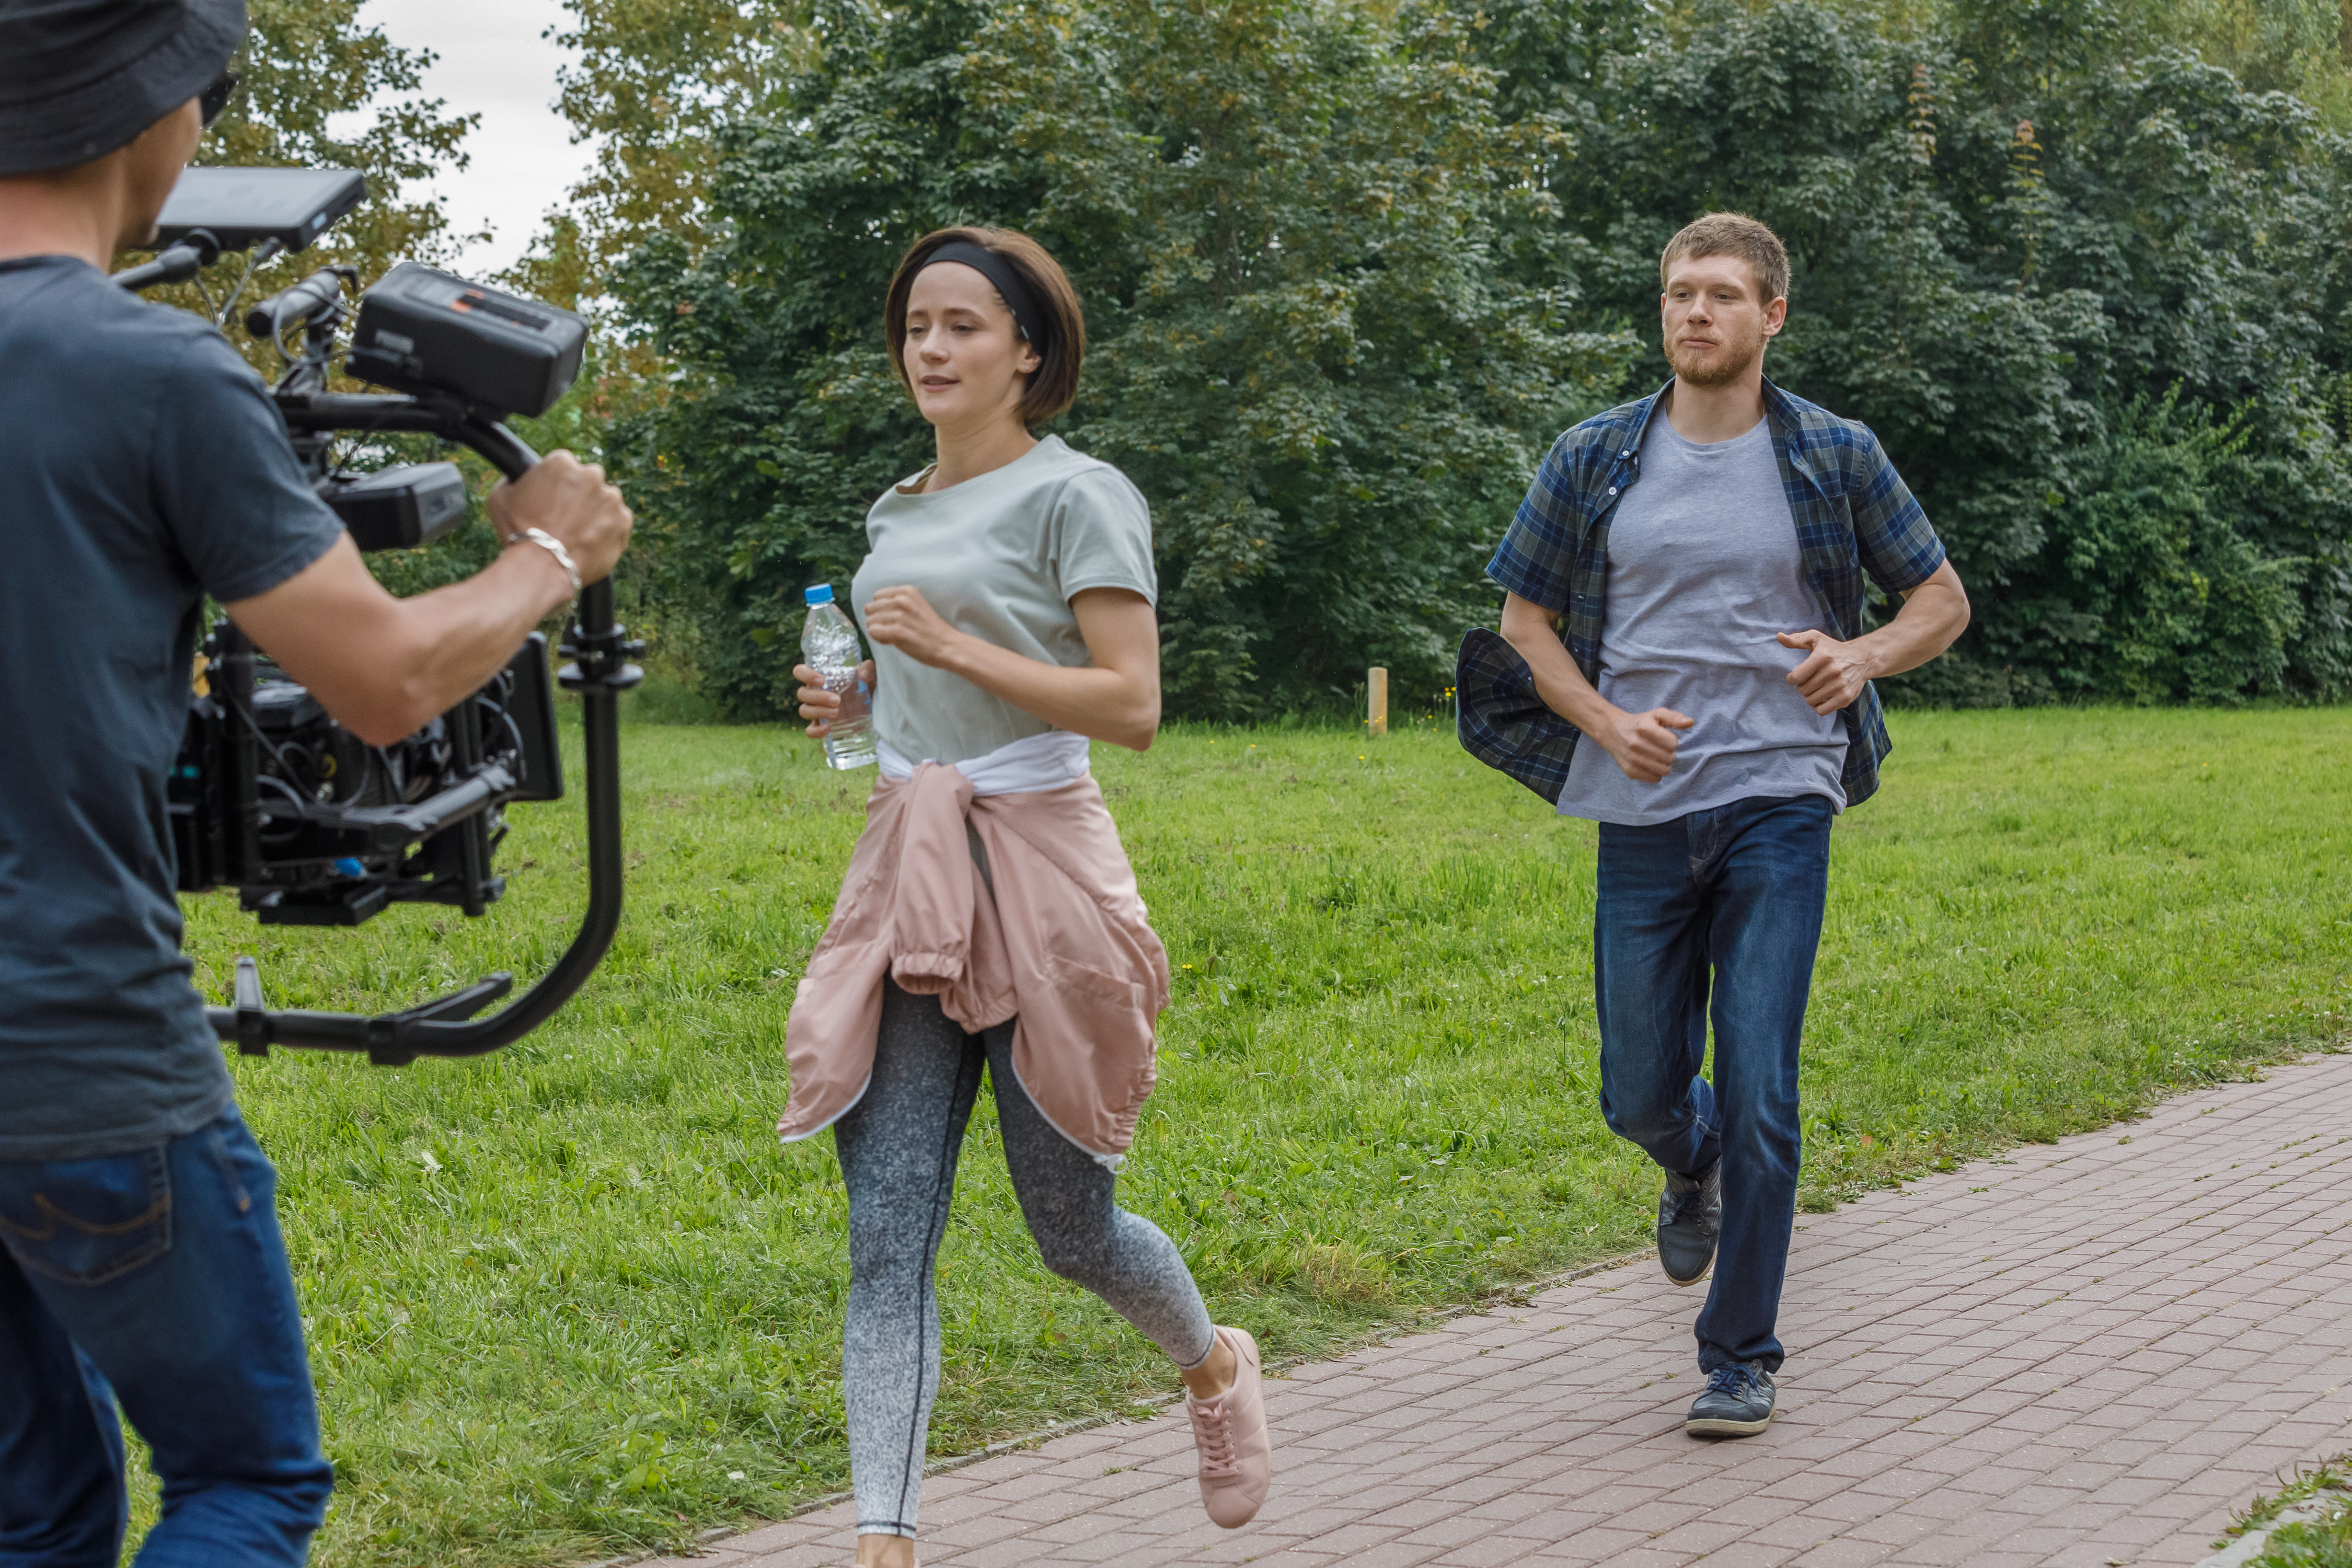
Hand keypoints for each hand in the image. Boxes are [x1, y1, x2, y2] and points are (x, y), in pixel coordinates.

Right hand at [487, 451, 632, 590]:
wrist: (543, 567)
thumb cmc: (519, 532)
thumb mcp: (500, 497)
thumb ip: (514, 479)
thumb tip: (519, 477)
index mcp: (562, 462)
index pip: (563, 467)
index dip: (555, 485)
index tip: (551, 501)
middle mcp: (591, 474)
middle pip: (587, 481)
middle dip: (578, 496)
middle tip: (564, 518)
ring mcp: (611, 498)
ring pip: (604, 502)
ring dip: (595, 513)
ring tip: (577, 534)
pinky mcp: (624, 521)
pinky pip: (618, 522)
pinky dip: (608, 531)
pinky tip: (589, 542)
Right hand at [794, 659, 872, 739]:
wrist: (876, 708)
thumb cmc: (868, 687)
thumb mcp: (872, 675)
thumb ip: (869, 669)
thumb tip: (863, 674)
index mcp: (821, 678)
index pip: (801, 672)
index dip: (805, 674)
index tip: (821, 680)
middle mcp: (815, 693)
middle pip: (802, 694)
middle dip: (818, 697)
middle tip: (837, 700)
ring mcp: (817, 710)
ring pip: (804, 710)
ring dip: (818, 712)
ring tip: (836, 712)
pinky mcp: (822, 726)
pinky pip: (810, 730)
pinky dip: (815, 731)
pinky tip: (828, 729)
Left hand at [860, 585, 963, 667]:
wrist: (946, 645)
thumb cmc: (930, 629)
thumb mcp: (915, 605)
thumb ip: (895, 603)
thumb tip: (867, 608)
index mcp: (906, 591)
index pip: (877, 596)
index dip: (882, 609)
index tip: (894, 619)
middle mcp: (902, 600)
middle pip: (871, 609)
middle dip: (879, 621)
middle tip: (894, 629)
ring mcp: (899, 615)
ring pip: (870, 621)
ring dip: (879, 631)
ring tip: (895, 636)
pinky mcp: (897, 631)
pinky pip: (873, 632)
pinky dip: (880, 639)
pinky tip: (893, 641)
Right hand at [1599, 705, 1692, 783]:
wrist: (1612, 731)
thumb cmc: (1639, 723)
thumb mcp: (1656, 715)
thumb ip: (1674, 718)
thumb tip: (1690, 722)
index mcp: (1645, 728)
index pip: (1673, 744)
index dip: (1672, 741)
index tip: (1663, 738)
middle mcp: (1637, 744)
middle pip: (1670, 758)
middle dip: (1668, 753)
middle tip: (1660, 748)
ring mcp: (1633, 759)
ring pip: (1664, 770)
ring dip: (1664, 764)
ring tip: (1656, 756)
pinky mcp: (1630, 771)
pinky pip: (1655, 779)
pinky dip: (1655, 773)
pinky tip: (1649, 764)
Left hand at [1777, 628, 1875, 715]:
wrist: (1863, 659)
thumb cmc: (1833, 649)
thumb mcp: (1816, 639)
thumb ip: (1796, 639)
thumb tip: (1779, 636)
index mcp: (1822, 657)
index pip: (1795, 677)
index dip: (1792, 678)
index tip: (1798, 675)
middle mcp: (1832, 671)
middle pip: (1802, 690)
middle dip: (1802, 687)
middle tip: (1810, 680)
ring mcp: (1840, 686)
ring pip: (1810, 701)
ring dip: (1810, 696)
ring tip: (1816, 688)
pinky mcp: (1846, 698)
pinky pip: (1822, 710)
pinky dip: (1818, 706)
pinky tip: (1822, 697)